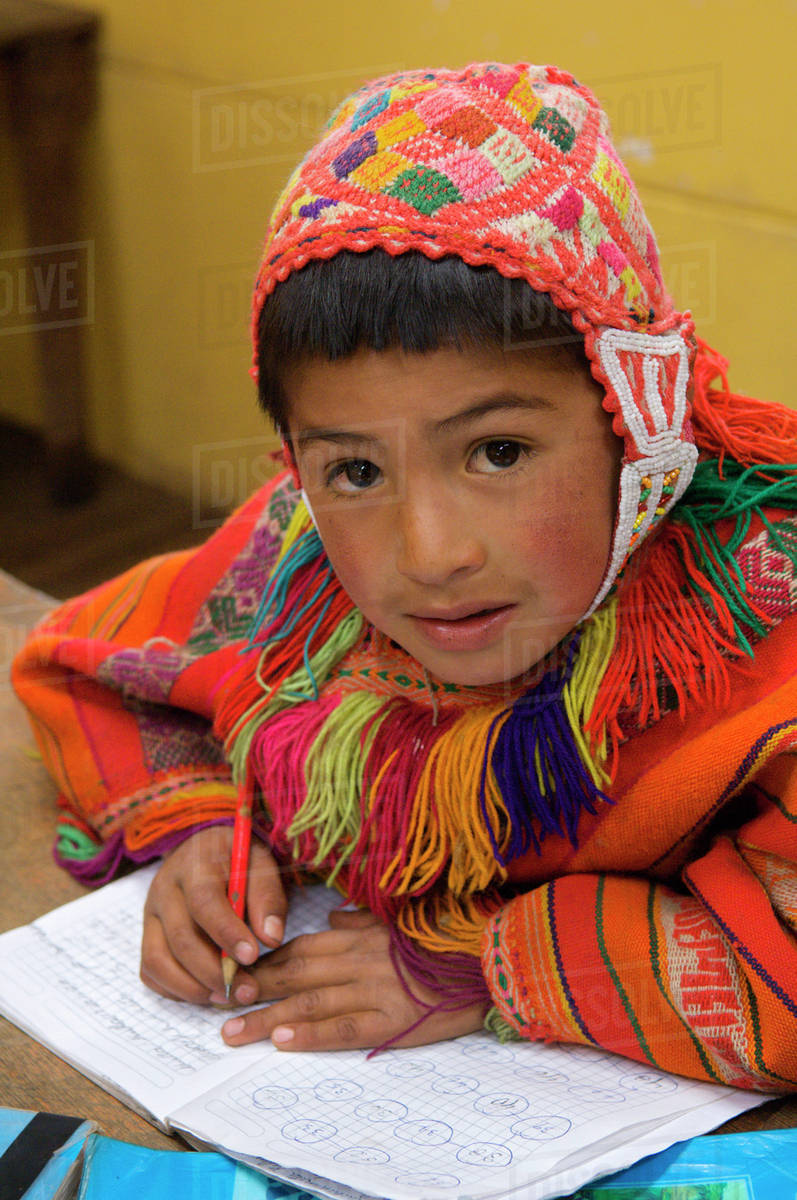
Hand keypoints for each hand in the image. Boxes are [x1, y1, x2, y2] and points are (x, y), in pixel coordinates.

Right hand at [141, 826, 287, 1004]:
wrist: (209, 851)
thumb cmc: (240, 862)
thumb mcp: (262, 866)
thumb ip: (268, 899)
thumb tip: (271, 938)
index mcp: (195, 864)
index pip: (203, 901)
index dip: (226, 932)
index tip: (252, 957)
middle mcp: (165, 889)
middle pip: (181, 938)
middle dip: (214, 972)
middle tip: (247, 990)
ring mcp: (151, 914)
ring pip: (159, 960)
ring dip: (193, 987)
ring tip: (228, 997)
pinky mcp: (148, 935)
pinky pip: (151, 970)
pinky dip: (175, 989)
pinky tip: (207, 993)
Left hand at [221, 908, 486, 1051]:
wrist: (493, 959)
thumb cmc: (445, 938)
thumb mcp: (400, 918)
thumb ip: (362, 919)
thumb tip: (332, 916)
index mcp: (361, 934)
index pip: (301, 947)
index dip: (264, 961)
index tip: (232, 970)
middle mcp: (361, 959)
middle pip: (296, 974)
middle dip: (254, 988)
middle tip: (216, 1000)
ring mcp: (376, 990)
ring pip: (311, 1002)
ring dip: (268, 1017)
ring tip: (233, 1031)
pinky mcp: (395, 1020)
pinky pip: (347, 1027)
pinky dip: (313, 1033)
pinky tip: (285, 1039)